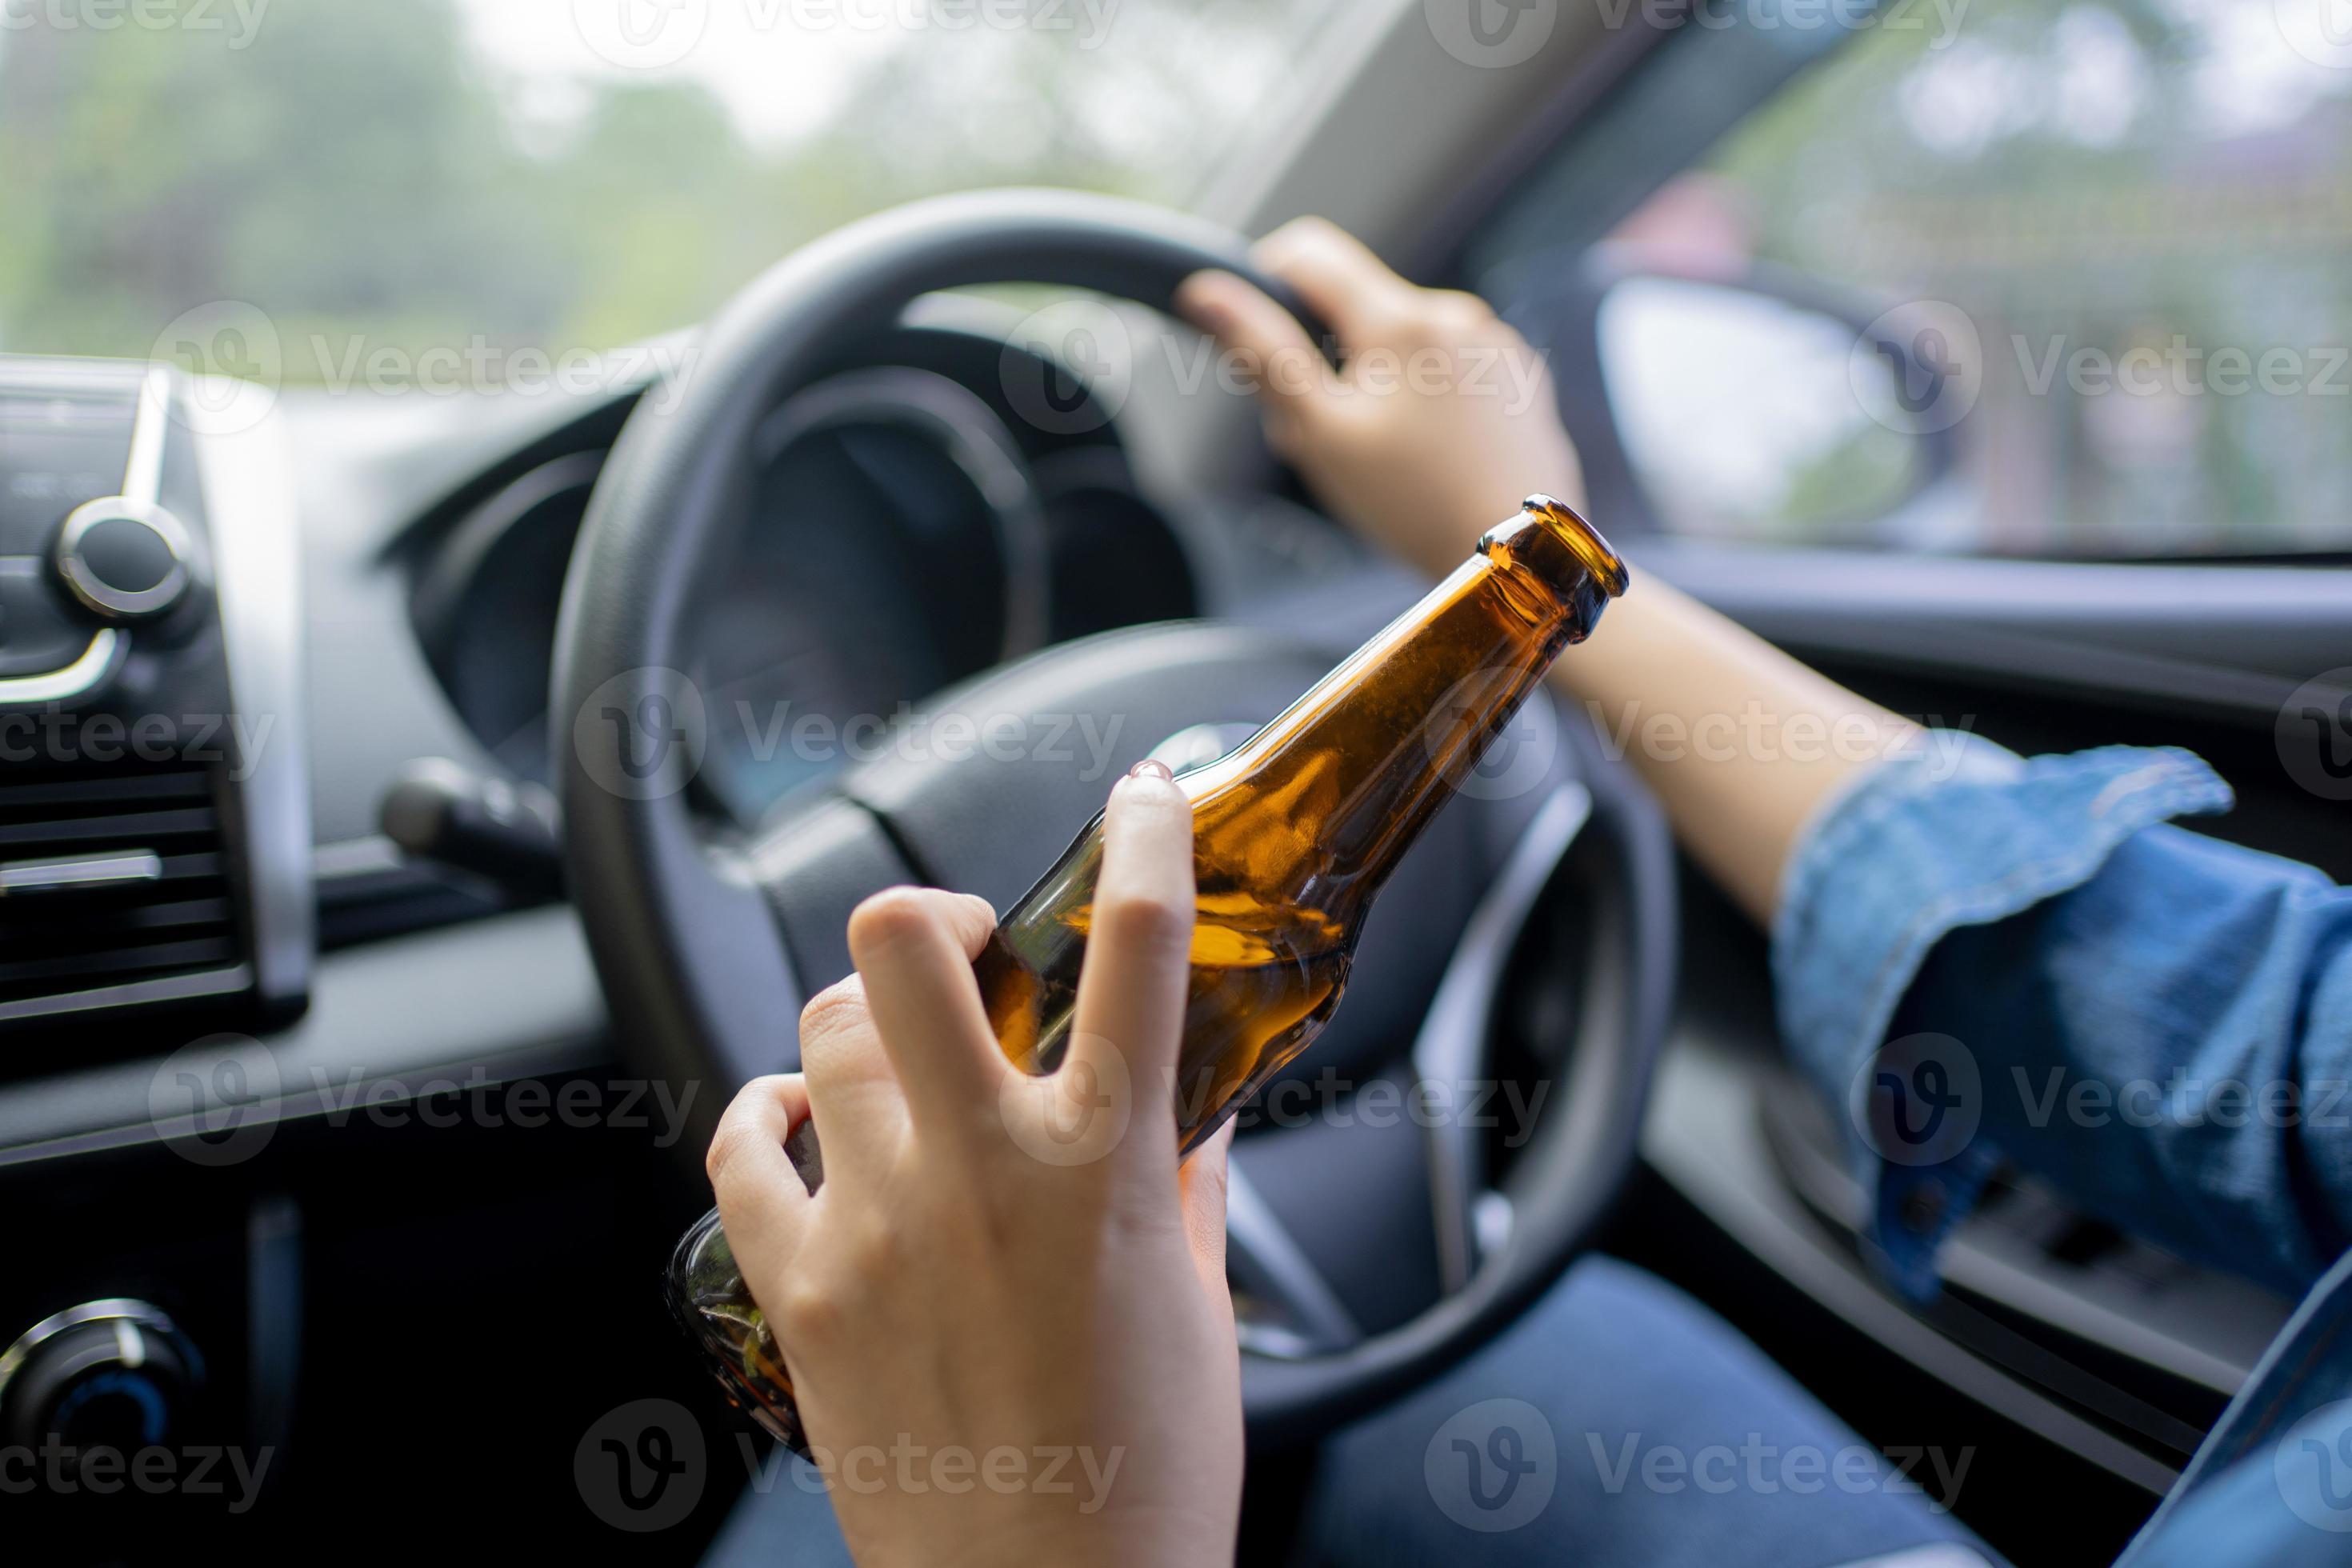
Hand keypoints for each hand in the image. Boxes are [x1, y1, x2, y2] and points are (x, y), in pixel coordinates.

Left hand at [706, 767, 1240, 1567]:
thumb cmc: (1145, 1475)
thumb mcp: (1202, 1304)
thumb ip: (1194, 1179)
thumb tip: (1196, 1099)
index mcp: (1106, 1164)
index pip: (1134, 945)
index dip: (1148, 834)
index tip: (1147, 797)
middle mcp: (981, 1169)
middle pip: (900, 947)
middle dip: (930, 914)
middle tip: (964, 948)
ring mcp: (875, 1224)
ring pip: (822, 1033)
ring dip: (865, 1025)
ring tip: (897, 1061)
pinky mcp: (801, 1288)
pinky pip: (740, 1146)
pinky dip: (768, 1113)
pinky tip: (802, 1120)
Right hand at [1176, 216, 1583, 579]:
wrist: (1517, 556)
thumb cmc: (1413, 503)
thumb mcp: (1320, 434)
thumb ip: (1264, 354)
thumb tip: (1208, 291)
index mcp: (1399, 319)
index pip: (1312, 253)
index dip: (1266, 279)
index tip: (1257, 332)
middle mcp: (1455, 313)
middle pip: (1359, 309)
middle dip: (1328, 359)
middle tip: (1327, 435)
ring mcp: (1496, 344)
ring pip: (1406, 342)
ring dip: (1379, 383)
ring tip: (1385, 457)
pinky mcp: (1521, 378)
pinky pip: (1453, 368)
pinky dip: (1428, 399)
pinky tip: (1431, 457)